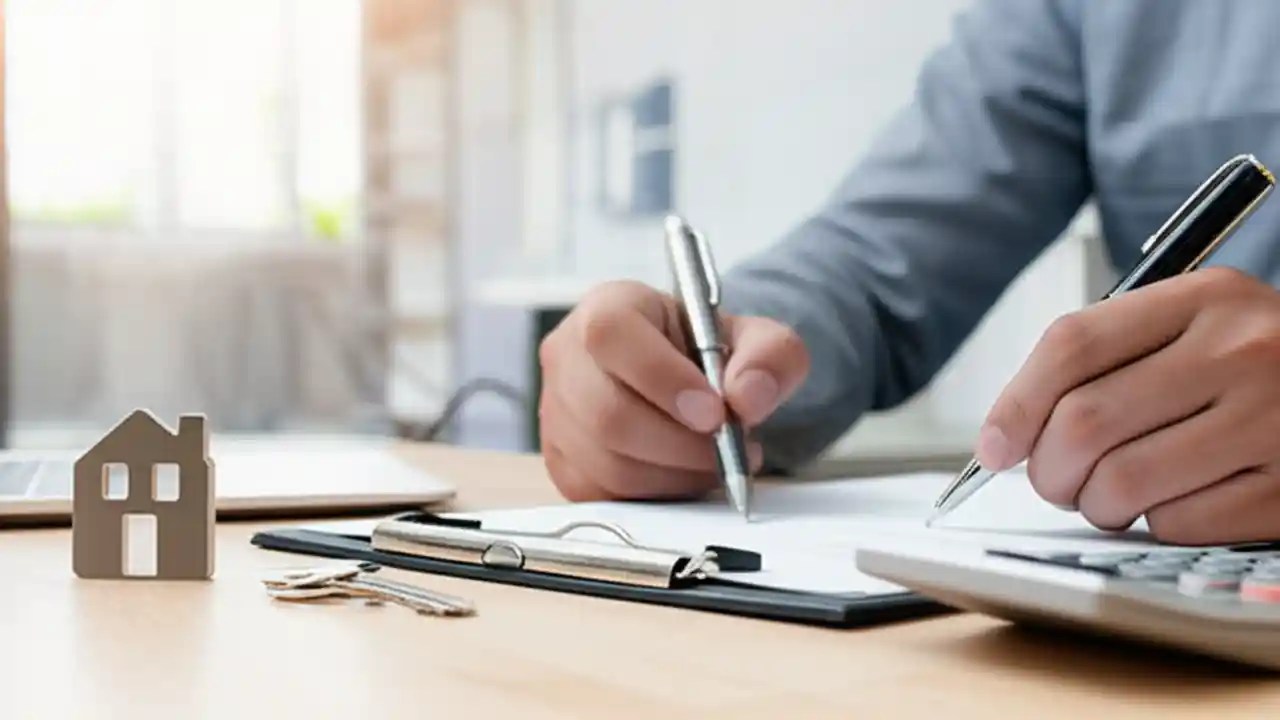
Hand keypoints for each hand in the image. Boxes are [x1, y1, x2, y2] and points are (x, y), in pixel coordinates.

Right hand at [538, 281, 809, 501]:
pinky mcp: (562, 462)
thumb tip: (748, 397)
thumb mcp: (757, 339)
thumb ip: (770, 356)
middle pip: (607, 413)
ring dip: (676, 473)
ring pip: (609, 462)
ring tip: (716, 459)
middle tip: (730, 447)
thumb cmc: (710, 353)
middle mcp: (567, 357)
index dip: (662, 378)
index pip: (611, 334)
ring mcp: (556, 413)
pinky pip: (606, 493)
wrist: (687, 380)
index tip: (714, 411)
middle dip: (681, 443)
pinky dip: (658, 492)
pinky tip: (686, 473)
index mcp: (608, 307)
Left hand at [978, 267, 1279, 544]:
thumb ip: (1103, 361)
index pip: (1073, 344)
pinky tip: (1173, 502)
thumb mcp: (1188, 329)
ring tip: (1107, 495)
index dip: (1014, 404)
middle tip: (1053, 480)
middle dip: (1047, 468)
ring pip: (1123, 482)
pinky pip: (1179, 523)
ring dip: (1094, 503)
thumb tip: (1007, 436)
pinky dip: (1155, 524)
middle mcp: (1243, 350)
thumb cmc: (1249, 364)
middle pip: (1086, 422)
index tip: (992, 447)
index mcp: (1204, 297)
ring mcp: (1274, 419)